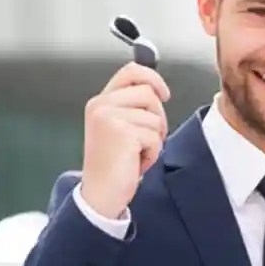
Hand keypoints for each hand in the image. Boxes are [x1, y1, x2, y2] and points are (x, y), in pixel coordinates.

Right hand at [80, 63, 170, 218]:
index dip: (153, 78)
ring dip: (154, 138)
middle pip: (149, 93)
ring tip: (137, 152)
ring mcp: (110, 118)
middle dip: (157, 117)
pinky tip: (136, 162)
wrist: (101, 193)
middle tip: (145, 139)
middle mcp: (101, 106)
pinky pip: (155, 136)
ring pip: (155, 117)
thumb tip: (157, 89)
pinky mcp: (122, 133)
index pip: (131, 71)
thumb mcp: (119, 127)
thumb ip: (132, 107)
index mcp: (100, 102)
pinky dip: (153, 152)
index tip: (164, 94)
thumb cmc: (115, 163)